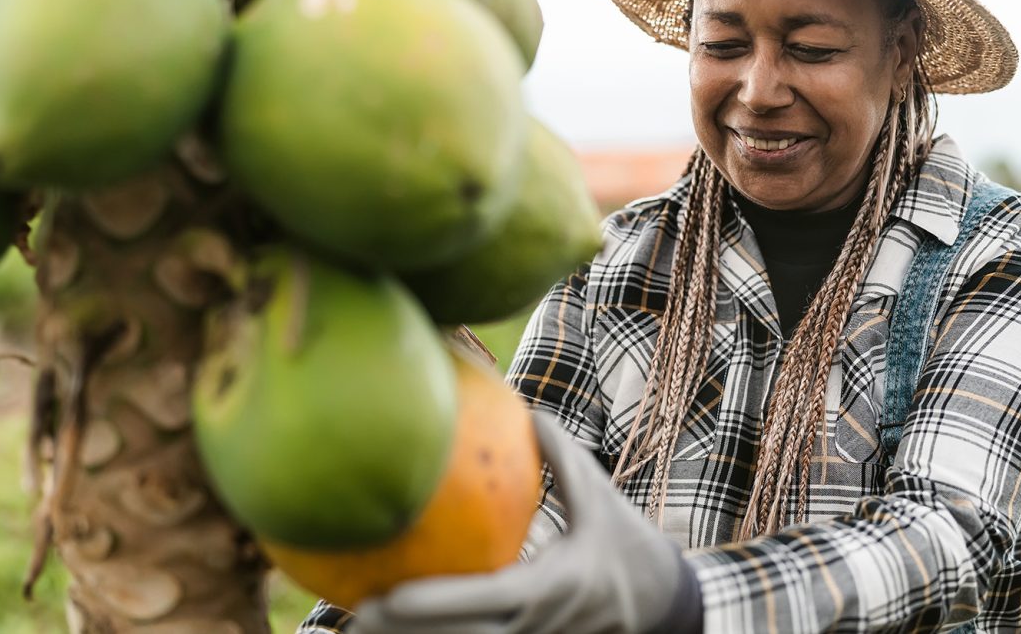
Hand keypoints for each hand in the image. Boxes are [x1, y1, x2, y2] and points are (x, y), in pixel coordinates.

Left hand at [348, 412, 699, 633]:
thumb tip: (525, 409)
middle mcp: (534, 625)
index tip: (386, 596)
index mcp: (549, 587)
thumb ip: (563, 456)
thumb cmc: (628, 545)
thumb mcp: (601, 498)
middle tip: (357, 613)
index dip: (435, 603)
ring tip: (362, 625)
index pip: (483, 600)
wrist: (663, 605)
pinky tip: (402, 628)